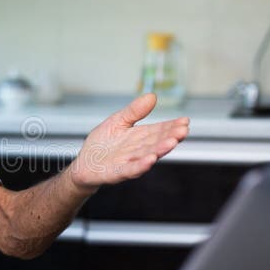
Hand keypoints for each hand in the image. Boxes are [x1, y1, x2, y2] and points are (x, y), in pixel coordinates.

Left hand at [69, 93, 188, 189]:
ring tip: (171, 143)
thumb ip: (134, 111)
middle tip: (183, 130)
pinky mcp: (116, 173)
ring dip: (159, 150)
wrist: (84, 165)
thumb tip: (152, 95)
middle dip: (170, 137)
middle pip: (156, 143)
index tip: (185, 121)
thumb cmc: (102, 144)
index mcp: (139, 137)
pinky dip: (140, 166)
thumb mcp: (118, 121)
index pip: (159, 131)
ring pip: (147, 156)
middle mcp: (138, 151)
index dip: (172, 127)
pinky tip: (150, 160)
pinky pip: (130, 170)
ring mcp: (128, 162)